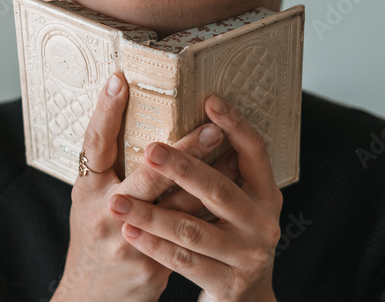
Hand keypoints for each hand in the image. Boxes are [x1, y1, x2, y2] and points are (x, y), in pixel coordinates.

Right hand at [52, 72, 236, 301]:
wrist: (93, 297)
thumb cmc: (95, 236)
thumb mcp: (91, 198)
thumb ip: (112, 166)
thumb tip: (138, 114)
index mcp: (86, 191)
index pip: (94, 144)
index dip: (105, 111)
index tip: (119, 80)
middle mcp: (103, 214)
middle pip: (148, 176)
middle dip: (185, 151)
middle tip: (212, 127)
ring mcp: (127, 243)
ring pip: (178, 206)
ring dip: (209, 177)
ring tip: (232, 153)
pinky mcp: (150, 266)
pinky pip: (189, 233)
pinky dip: (209, 208)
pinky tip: (231, 188)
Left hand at [108, 94, 282, 301]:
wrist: (245, 300)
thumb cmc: (230, 238)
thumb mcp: (237, 205)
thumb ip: (220, 173)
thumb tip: (187, 121)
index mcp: (266, 194)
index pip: (255, 151)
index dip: (236, 124)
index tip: (209, 101)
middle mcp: (263, 223)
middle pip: (219, 189)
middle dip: (182, 167)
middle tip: (151, 150)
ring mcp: (247, 256)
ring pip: (192, 229)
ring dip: (151, 215)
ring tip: (118, 202)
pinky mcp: (228, 284)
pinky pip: (183, 262)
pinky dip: (154, 245)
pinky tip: (130, 232)